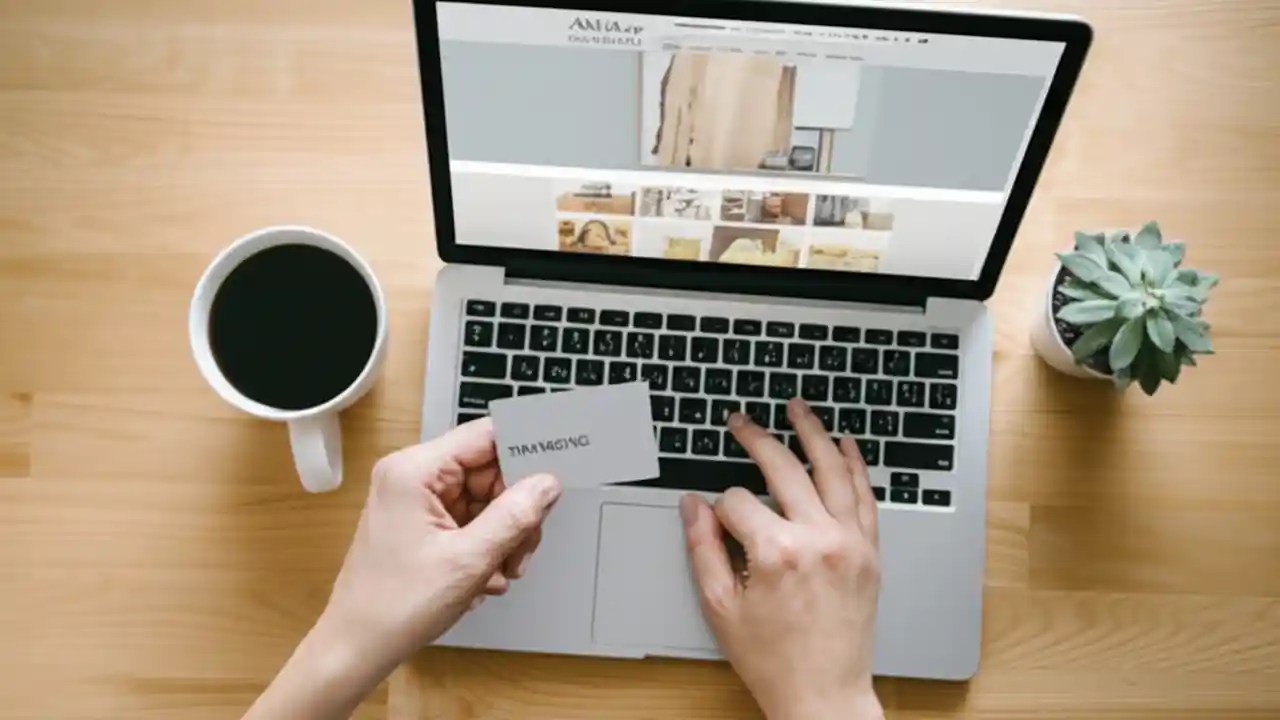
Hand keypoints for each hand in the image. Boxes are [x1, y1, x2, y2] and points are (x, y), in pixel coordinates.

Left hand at [322, 418, 561, 671]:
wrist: (357, 647)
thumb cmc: (397, 605)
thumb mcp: (468, 560)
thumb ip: (514, 516)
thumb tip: (548, 483)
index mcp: (415, 470)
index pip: (486, 436)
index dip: (524, 453)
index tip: (555, 477)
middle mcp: (412, 476)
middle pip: (489, 470)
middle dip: (514, 510)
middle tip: (523, 549)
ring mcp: (416, 500)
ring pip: (484, 498)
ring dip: (503, 535)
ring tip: (502, 572)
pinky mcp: (420, 523)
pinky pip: (469, 520)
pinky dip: (486, 546)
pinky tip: (486, 577)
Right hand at [681, 398, 882, 719]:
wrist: (824, 695)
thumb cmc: (772, 659)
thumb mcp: (719, 606)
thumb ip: (702, 548)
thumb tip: (692, 504)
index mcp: (776, 553)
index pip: (737, 501)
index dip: (719, 509)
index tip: (717, 525)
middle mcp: (818, 540)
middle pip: (783, 469)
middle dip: (756, 439)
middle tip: (741, 421)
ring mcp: (850, 543)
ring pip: (831, 471)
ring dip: (813, 433)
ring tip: (798, 408)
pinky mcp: (870, 552)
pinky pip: (865, 496)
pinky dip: (855, 466)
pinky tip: (844, 445)